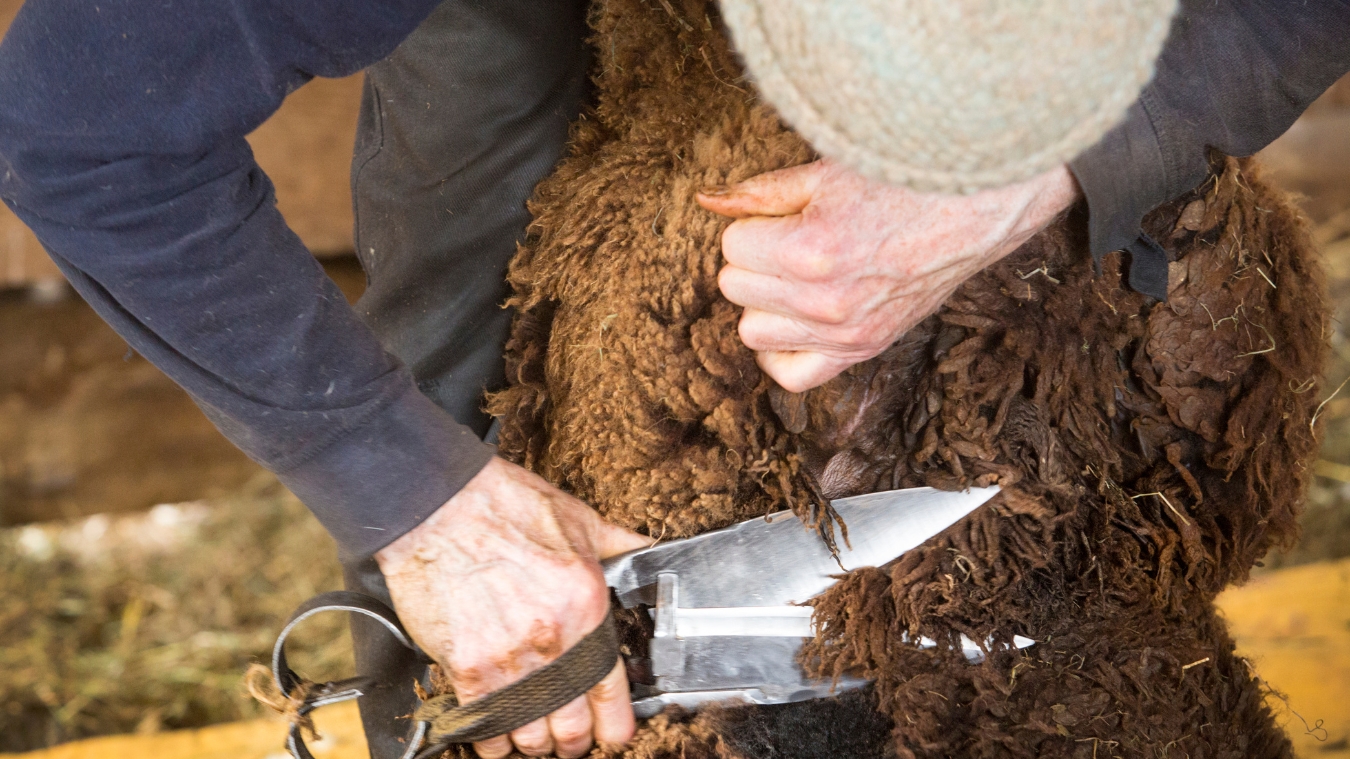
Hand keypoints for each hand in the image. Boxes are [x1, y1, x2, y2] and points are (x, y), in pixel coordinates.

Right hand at [375, 457, 650, 758]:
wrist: (436, 504)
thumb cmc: (501, 504)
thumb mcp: (577, 517)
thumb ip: (616, 543)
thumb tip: (645, 549)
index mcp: (587, 606)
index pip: (611, 690)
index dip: (614, 726)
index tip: (612, 735)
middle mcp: (553, 640)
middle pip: (571, 726)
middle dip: (571, 740)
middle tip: (567, 737)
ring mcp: (508, 659)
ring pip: (528, 736)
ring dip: (532, 743)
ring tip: (531, 736)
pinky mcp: (465, 667)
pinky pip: (483, 727)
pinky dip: (490, 740)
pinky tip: (494, 735)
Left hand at [697, 160, 1079, 391]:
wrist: (975, 209)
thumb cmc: (904, 182)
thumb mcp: (828, 173)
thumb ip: (761, 192)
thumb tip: (706, 200)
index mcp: (810, 251)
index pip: (732, 245)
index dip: (754, 224)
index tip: (784, 214)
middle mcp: (823, 302)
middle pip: (735, 288)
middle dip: (754, 259)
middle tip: (790, 238)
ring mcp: (843, 333)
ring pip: (752, 332)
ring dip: (764, 302)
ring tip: (796, 274)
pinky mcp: (862, 349)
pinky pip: (791, 376)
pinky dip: (782, 352)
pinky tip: (794, 319)